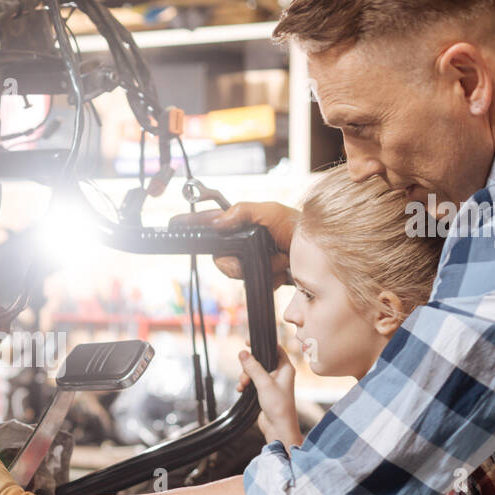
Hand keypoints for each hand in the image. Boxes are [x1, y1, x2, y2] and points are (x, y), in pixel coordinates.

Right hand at [168, 201, 296, 289]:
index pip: (210, 223)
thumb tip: (217, 222)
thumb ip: (241, 212)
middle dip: (238, 260)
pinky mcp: (262, 277)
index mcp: (241, 223)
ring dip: (261, 267)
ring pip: (235, 272)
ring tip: (280, 259)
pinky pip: (253, 283)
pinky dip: (270, 278)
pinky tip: (283, 270)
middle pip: (220, 256)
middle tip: (260, 254)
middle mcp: (242, 242)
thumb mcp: (270, 211)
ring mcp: (251, 261)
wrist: (321, 254)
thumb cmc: (297, 227)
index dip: (192, 224)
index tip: (174, 224)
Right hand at [238, 345, 302, 448]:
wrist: (278, 428)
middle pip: (261, 360)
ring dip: (245, 376)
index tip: (248, 342)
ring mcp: (272, 382)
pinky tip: (241, 390)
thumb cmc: (279, 406)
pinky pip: (252, 381)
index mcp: (286, 368)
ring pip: (254, 371)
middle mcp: (280, 373)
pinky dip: (246, 384)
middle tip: (244, 375)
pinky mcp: (265, 391)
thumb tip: (243, 353)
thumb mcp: (264, 383)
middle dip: (249, 367)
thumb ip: (253, 367)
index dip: (262, 343)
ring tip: (243, 386)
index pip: (275, 348)